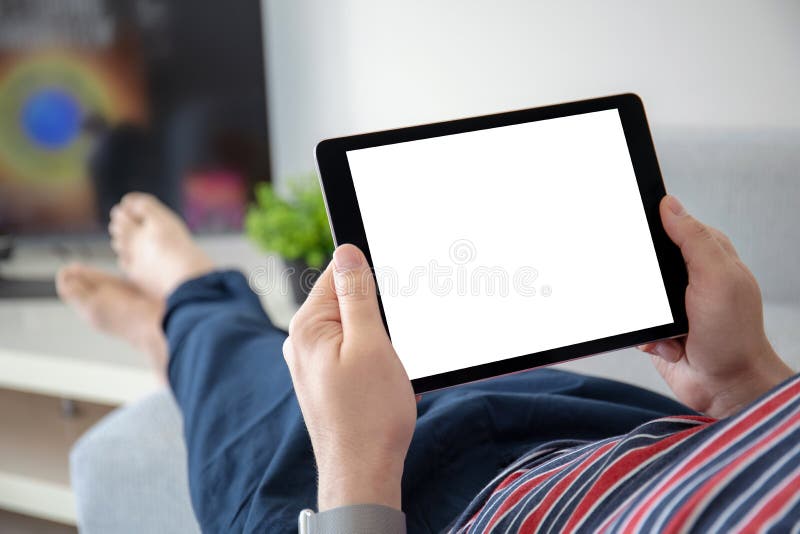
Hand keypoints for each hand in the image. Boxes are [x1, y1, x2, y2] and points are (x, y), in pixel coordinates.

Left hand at [283, 244, 415, 510]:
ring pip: (354, 330)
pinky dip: (373, 360)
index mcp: (307, 326)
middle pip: (346, 302)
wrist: (362, 472)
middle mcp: (302, 342)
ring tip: (387, 370)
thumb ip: (356, 295)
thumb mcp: (371, 343)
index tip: (392, 296)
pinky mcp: (325, 381)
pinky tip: (383, 382)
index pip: (338, 274)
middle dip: (377, 315)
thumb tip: (347, 252)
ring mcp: (311, 363)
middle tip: (392, 343)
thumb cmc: (369, 414)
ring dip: (378, 341)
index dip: (370, 279)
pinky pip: (353, 353)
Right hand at [639, 195, 792, 417]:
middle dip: (641, 279)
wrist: (725, 388)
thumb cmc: (732, 336)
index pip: (671, 225)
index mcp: (706, 254)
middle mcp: (688, 276)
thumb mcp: (717, 278)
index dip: (651, 225)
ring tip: (669, 326)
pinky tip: (667, 343)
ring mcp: (672, 303)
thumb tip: (669, 204)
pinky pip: (632, 323)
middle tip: (659, 295)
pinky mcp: (658, 328)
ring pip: (633, 293)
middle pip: (644, 260)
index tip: (633, 232)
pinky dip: (645, 336)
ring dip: (643, 313)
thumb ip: (694, 240)